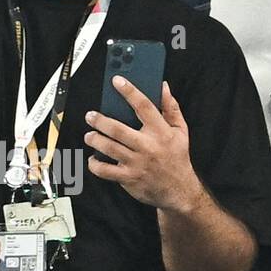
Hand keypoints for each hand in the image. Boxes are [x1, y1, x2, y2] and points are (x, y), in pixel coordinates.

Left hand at [85, 79, 204, 212]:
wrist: (178, 189)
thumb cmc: (177, 157)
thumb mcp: (181, 131)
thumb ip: (171, 108)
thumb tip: (163, 87)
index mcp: (161, 132)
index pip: (144, 106)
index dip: (130, 92)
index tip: (117, 81)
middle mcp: (148, 146)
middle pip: (118, 129)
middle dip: (100, 121)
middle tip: (90, 116)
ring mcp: (136, 163)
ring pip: (108, 148)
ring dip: (94, 140)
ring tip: (89, 136)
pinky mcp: (128, 178)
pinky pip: (104, 170)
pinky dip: (94, 164)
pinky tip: (93, 158)